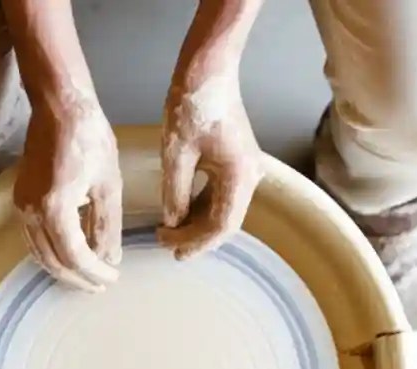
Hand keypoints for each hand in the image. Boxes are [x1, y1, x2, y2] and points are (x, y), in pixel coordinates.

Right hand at [14, 97, 122, 291]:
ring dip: (62, 269)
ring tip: (87, 274)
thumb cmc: (88, 137)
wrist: (59, 106)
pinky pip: (32, 238)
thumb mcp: (108, 184)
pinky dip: (51, 252)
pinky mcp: (20, 198)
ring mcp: (21, 205)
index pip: (75, 256)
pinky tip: (70, 253)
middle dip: (78, 278)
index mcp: (55, 207)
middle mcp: (31, 211)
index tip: (112, 278)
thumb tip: (110, 258)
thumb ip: (108, 226)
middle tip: (100, 285)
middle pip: (53, 261)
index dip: (94, 272)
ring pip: (39, 253)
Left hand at [158, 74, 262, 259]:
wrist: (209, 70)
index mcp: (238, 176)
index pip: (221, 225)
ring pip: (224, 209)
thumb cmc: (192, 104)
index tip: (170, 248)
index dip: (196, 242)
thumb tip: (172, 224)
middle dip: (196, 236)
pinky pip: (222, 194)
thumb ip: (175, 193)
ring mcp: (246, 169)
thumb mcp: (176, 153)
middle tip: (166, 245)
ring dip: (198, 223)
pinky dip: (202, 206)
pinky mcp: (238, 162)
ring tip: (169, 232)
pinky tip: (180, 212)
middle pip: (226, 221)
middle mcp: (250, 176)